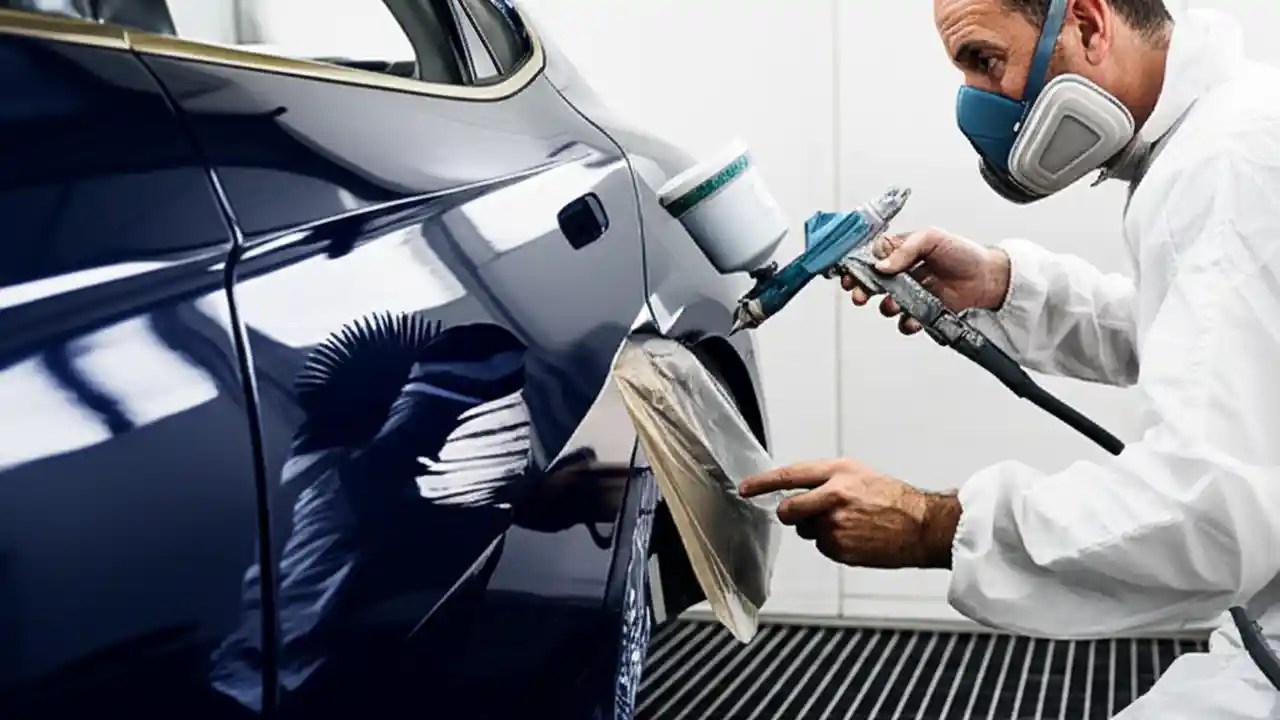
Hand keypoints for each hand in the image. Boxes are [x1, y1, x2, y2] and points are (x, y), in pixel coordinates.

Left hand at [738, 459, 959, 568]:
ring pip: (807, 531)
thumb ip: (824, 480)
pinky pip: (823, 547)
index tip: (745, 489)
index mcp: (837, 473)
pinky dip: (834, 544)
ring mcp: (836, 525)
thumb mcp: (858, 474)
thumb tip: (794, 491)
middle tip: (804, 514)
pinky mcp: (841, 549)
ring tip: (850, 522)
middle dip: (790, 514)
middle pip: (788, 510)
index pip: (789, 475)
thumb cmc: (892, 498)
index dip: (762, 483)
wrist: (922, 526)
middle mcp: (833, 497)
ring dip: (819, 528)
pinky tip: (857, 536)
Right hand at [842, 228, 1010, 334]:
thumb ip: (905, 250)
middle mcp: (902, 272)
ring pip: (886, 304)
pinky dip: (906, 323)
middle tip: (860, 296)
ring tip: (894, 305)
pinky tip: (912, 319)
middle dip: (862, 290)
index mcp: (900, 250)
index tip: (850, 275)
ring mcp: (910, 292)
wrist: (987, 277)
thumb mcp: (931, 238)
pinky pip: (905, 321)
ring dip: (886, 307)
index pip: (871, 257)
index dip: (857, 266)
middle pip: (871, 283)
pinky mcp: (921, 310)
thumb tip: (881, 266)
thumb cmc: (962, 252)